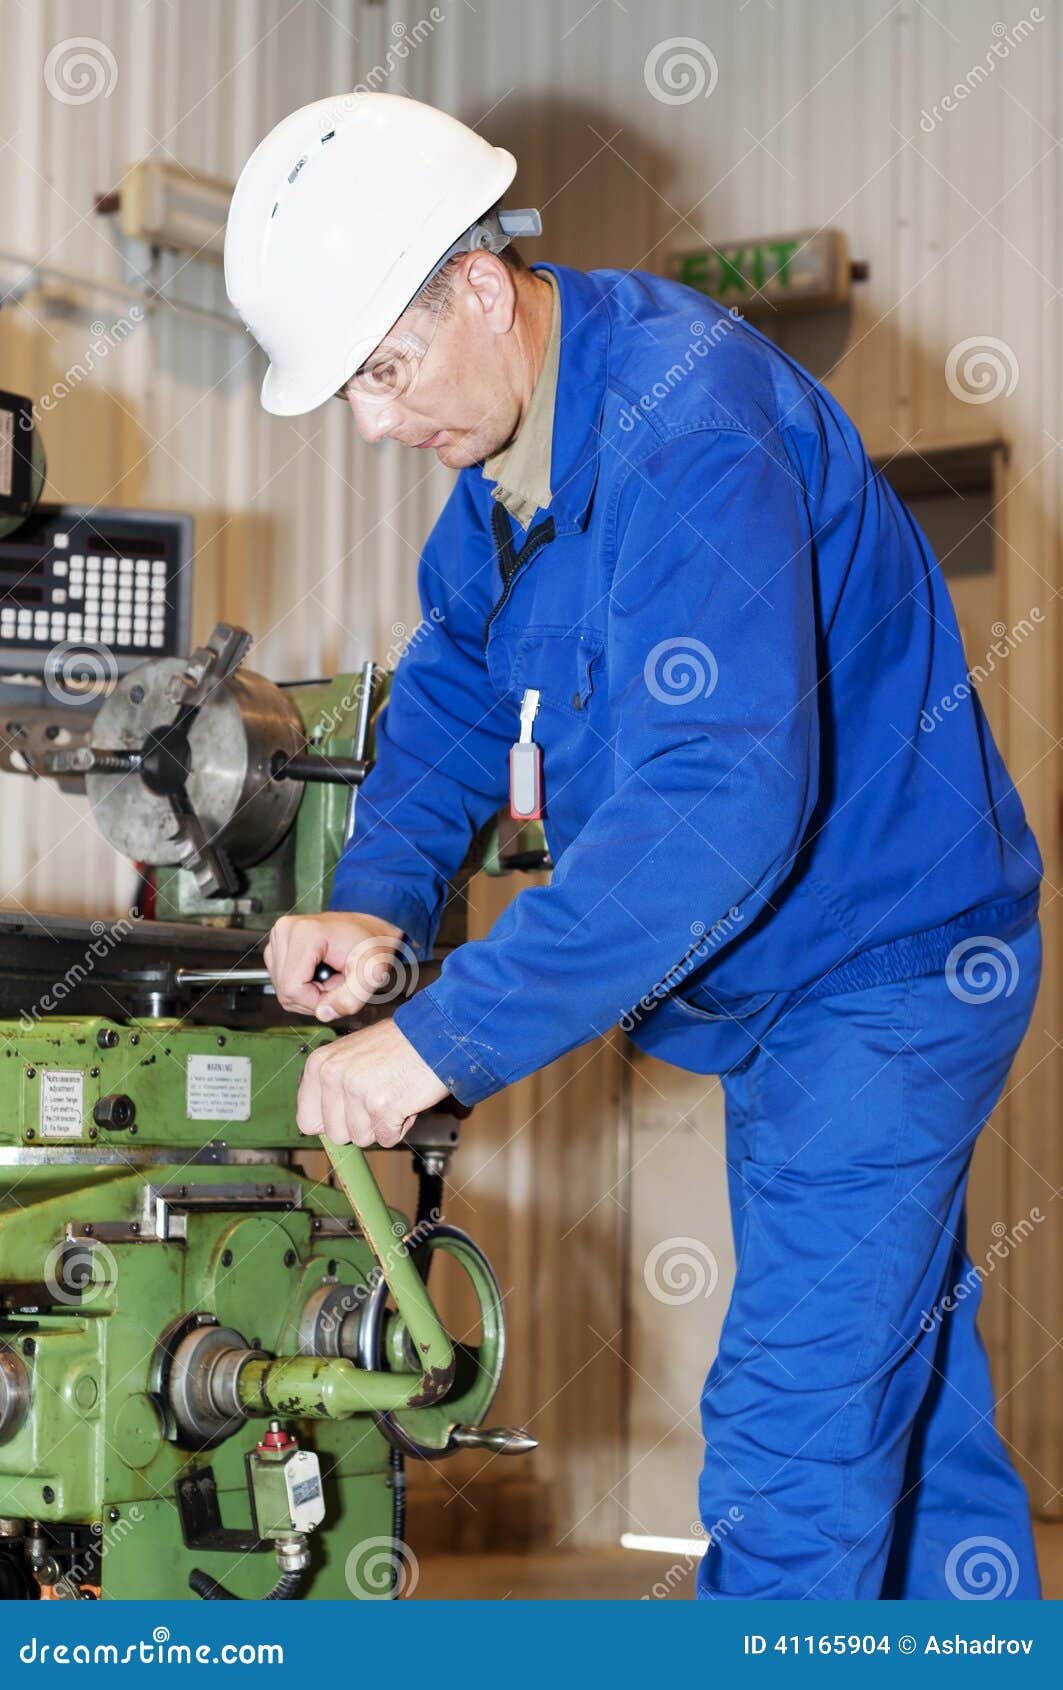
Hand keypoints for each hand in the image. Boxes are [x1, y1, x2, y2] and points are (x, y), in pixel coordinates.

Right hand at [264, 912, 402, 1022]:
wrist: (371, 931)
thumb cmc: (373, 947)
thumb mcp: (372, 975)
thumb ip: (351, 998)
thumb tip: (323, 1014)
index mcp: (304, 932)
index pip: (292, 988)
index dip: (316, 1001)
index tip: (341, 989)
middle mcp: (285, 930)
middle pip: (285, 990)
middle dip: (314, 997)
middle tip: (340, 981)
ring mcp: (278, 937)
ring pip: (283, 989)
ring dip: (309, 992)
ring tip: (333, 975)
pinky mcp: (276, 945)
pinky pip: (282, 982)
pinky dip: (303, 986)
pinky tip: (321, 972)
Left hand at [297, 1017, 448, 1146]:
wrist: (434, 1037)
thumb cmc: (397, 1045)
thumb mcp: (350, 1055)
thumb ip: (330, 1086)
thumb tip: (316, 1124)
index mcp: (319, 1063)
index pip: (307, 1120)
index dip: (332, 1121)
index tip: (348, 1111)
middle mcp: (333, 1075)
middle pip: (335, 1134)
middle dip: (359, 1124)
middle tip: (378, 1097)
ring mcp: (357, 1091)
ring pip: (362, 1138)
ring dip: (381, 1124)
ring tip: (392, 1094)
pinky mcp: (382, 1106)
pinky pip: (387, 1139)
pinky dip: (400, 1127)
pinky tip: (405, 1100)